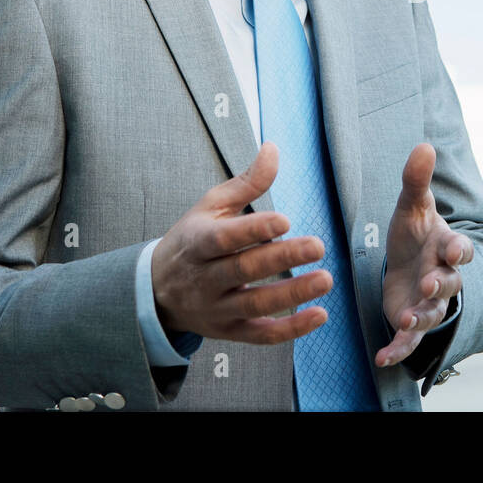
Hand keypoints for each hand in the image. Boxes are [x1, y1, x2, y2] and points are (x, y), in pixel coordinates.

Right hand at [150, 141, 332, 343]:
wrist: (157, 291)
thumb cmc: (192, 241)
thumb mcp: (211, 207)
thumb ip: (247, 182)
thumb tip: (273, 148)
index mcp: (198, 242)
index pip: (225, 237)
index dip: (254, 229)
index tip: (286, 220)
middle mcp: (205, 278)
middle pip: (243, 269)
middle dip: (282, 258)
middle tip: (318, 246)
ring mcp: (217, 308)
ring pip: (254, 304)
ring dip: (292, 295)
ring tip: (326, 279)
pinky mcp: (230, 331)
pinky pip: (260, 335)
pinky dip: (290, 330)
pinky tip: (320, 316)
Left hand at [376, 142, 473, 367]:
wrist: (406, 261)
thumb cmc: (414, 232)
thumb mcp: (411, 206)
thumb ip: (416, 180)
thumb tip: (423, 144)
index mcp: (447, 248)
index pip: (461, 250)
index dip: (459, 251)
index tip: (454, 251)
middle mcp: (443, 277)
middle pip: (449, 284)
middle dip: (441, 284)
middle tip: (429, 282)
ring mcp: (429, 302)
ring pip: (432, 313)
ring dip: (422, 317)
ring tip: (407, 319)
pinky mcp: (411, 321)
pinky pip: (410, 340)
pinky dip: (399, 351)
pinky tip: (382, 360)